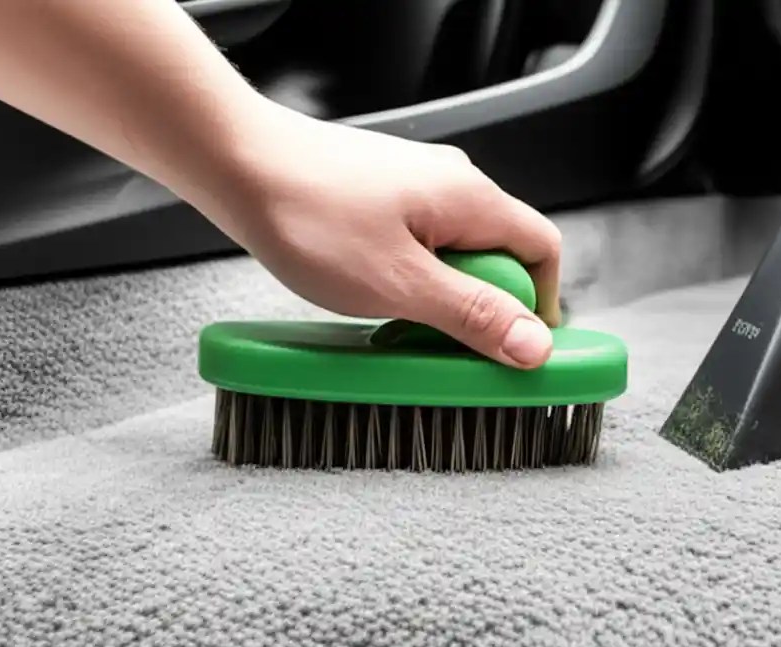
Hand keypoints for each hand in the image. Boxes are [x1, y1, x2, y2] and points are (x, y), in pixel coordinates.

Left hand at [207, 100, 562, 369]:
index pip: (543, 252)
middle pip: (499, 257)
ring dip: (436, 297)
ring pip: (454, 255)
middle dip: (477, 307)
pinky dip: (407, 278)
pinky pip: (419, 246)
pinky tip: (370, 296)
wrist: (237, 163)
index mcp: (472, 199)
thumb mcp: (400, 285)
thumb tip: (533, 345)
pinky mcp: (382, 197)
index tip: (512, 349)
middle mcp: (453, 185)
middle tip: (439, 339)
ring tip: (393, 318)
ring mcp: (416, 188)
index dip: (538, 307)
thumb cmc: (308, 214)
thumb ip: (472, 316)